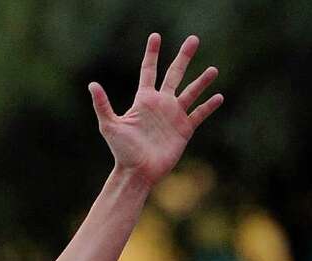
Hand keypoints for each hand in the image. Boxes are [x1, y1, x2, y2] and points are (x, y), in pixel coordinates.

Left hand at [89, 34, 221, 188]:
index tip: (155, 36)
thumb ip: (102, 105)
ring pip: (191, 92)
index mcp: (144, 100)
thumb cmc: (121, 151)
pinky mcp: (183, 130)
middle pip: (175, 74)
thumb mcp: (110, 126)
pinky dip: (208, 106)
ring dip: (202, 81)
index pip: (148, 71)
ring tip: (213, 70)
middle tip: (194, 39)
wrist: (136, 173)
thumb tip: (92, 84)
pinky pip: (199, 114)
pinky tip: (219, 97)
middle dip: (184, 57)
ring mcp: (173, 116)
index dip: (152, 54)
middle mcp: (160, 104)